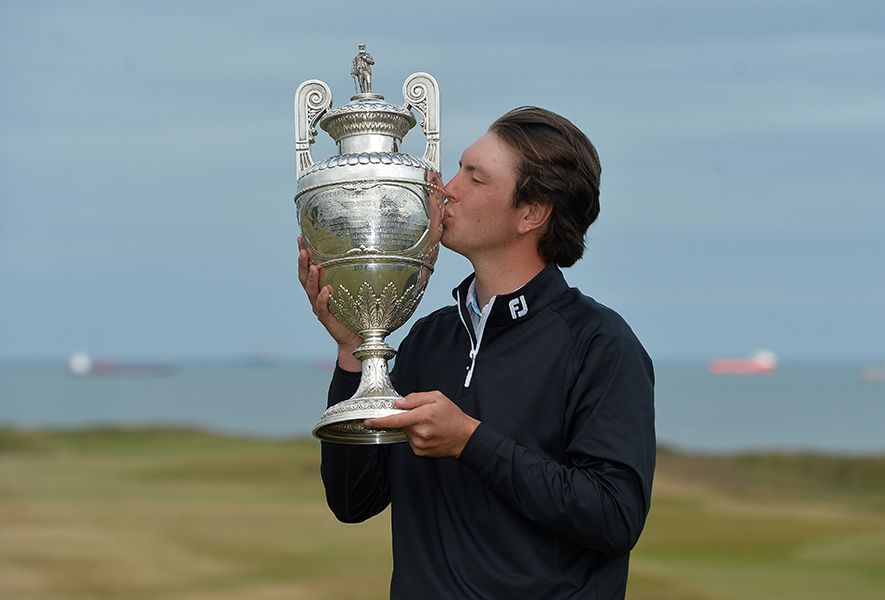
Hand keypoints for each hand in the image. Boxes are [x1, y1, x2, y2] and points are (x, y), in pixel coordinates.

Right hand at [297, 237, 361, 368]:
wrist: (358, 338)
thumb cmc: (360, 311)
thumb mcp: (359, 289)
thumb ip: (362, 274)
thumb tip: (380, 252)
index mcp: (323, 285)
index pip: (311, 266)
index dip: (305, 253)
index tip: (302, 237)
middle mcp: (318, 295)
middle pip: (304, 276)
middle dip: (302, 262)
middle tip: (303, 250)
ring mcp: (320, 307)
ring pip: (310, 290)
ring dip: (311, 278)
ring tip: (313, 266)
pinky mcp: (326, 318)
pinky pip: (321, 307)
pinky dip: (322, 298)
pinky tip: (326, 290)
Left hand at [366, 392, 479, 457]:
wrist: (465, 437)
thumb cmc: (452, 416)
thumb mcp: (437, 398)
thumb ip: (416, 398)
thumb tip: (399, 403)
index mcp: (423, 416)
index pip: (396, 419)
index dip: (380, 420)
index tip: (369, 421)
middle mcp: (420, 432)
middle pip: (401, 424)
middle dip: (406, 418)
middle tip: (421, 415)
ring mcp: (420, 444)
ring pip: (406, 432)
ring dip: (411, 427)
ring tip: (428, 425)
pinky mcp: (421, 452)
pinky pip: (411, 441)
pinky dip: (416, 436)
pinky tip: (428, 433)